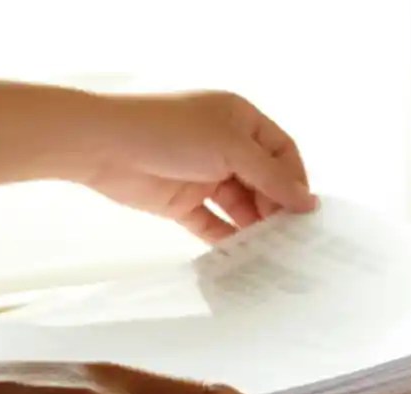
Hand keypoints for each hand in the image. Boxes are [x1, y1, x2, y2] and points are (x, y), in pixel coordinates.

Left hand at [82, 90, 317, 242]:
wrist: (102, 144)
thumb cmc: (169, 131)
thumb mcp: (231, 148)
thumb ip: (271, 178)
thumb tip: (307, 202)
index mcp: (240, 120)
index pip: (281, 152)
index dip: (295, 179)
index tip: (304, 211)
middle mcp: (225, 145)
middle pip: (264, 181)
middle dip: (277, 207)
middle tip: (289, 236)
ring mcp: (204, 174)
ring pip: (240, 205)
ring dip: (255, 227)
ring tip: (271, 251)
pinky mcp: (183, 202)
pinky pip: (213, 223)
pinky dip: (228, 239)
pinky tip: (243, 257)